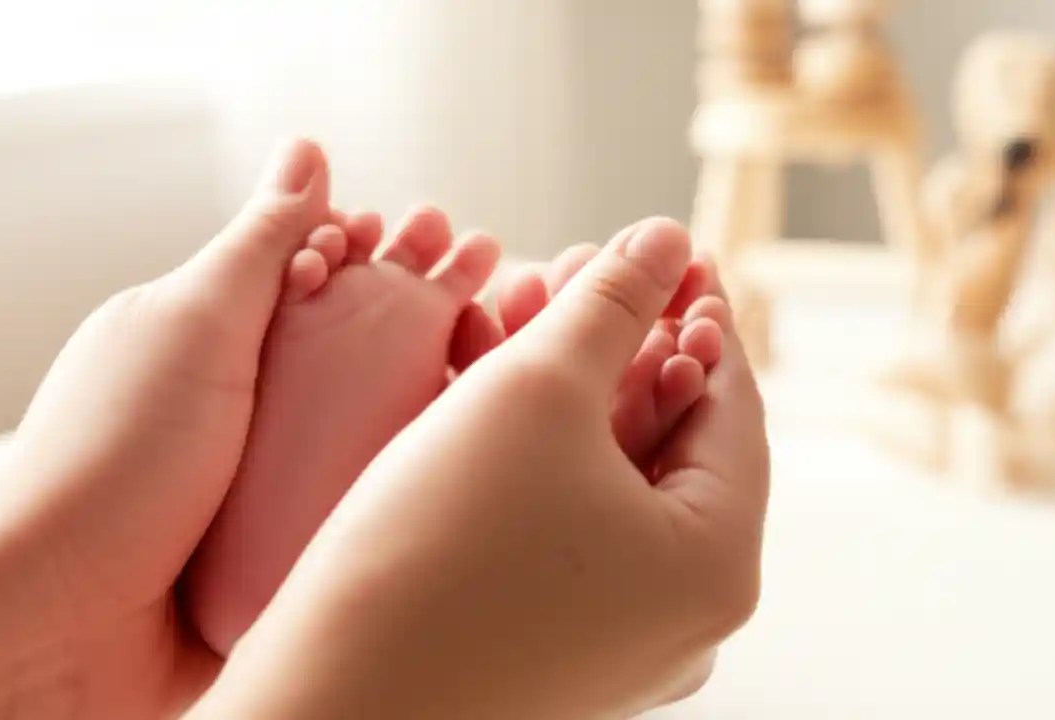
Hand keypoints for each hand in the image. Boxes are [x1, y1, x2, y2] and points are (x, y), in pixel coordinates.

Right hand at [195, 218, 769, 718]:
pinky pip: (567, 526)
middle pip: (671, 443)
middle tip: (584, 266)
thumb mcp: (536, 391)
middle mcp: (682, 619)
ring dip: (573, 389)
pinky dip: (540, 454)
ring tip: (524, 304)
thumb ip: (614, 302)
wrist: (320, 708)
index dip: (700, 309)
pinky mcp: (550, 649)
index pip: (734, 405)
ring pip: (610, 481)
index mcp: (717, 566)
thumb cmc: (431, 550)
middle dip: (623, 343)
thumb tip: (668, 240)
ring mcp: (617, 642)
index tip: (670, 246)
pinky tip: (490, 381)